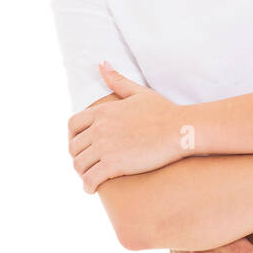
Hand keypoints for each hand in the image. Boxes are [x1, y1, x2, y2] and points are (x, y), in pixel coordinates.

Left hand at [67, 61, 186, 192]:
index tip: (82, 145)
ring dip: (82, 173)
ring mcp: (105, 146)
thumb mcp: (138, 92)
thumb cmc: (164, 112)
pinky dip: (88, 186)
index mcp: (102, 111)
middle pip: (73, 147)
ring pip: (79, 165)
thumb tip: (101, 63)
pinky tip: (93, 189)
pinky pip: (90, 179)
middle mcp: (99, 128)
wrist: (180, 130)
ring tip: (90, 177)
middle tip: (88, 164)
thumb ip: (117, 80)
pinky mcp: (114, 164)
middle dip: (78, 157)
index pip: (72, 125)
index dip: (74, 137)